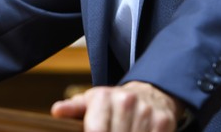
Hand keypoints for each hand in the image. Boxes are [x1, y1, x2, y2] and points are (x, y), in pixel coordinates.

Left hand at [51, 81, 183, 131]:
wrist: (149, 93)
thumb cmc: (113, 102)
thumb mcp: (91, 101)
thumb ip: (74, 108)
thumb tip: (57, 111)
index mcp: (104, 96)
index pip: (95, 130)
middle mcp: (126, 101)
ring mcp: (146, 112)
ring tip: (121, 131)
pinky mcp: (163, 122)